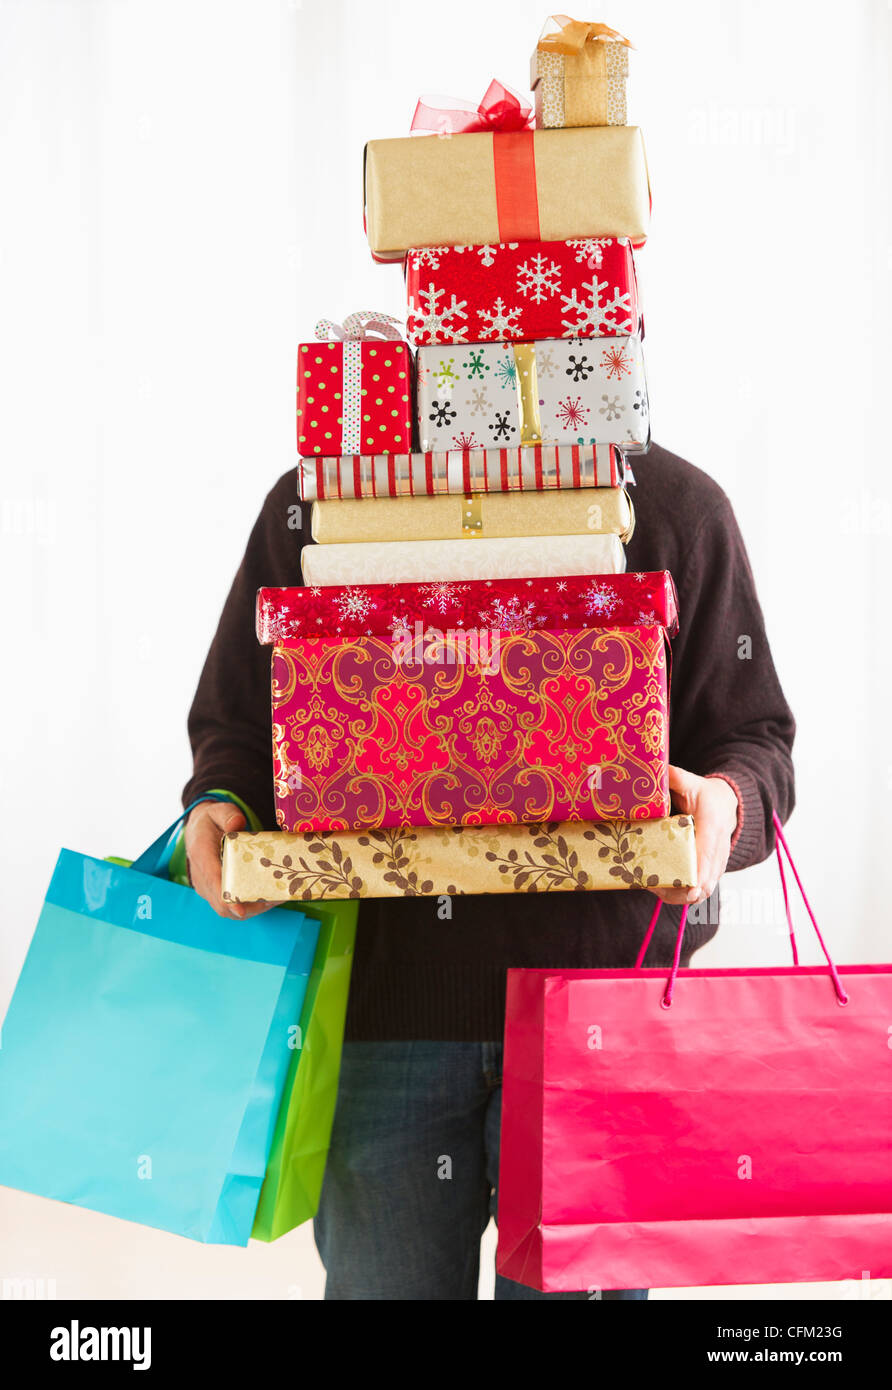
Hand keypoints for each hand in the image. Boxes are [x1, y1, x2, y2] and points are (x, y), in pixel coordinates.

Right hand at [185, 799, 270, 919]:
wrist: (198, 829)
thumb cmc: (211, 820)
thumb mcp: (218, 810)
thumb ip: (229, 815)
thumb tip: (238, 824)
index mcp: (201, 854)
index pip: (212, 879)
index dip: (226, 897)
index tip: (240, 909)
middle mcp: (201, 876)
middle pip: (221, 903)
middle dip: (248, 906)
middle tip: (275, 898)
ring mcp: (206, 887)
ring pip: (227, 909)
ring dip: (253, 908)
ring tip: (278, 897)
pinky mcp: (214, 892)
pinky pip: (230, 906)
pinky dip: (250, 905)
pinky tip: (270, 897)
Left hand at [651, 765, 738, 906]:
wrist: (726, 803)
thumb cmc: (705, 794)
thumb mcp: (690, 782)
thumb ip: (674, 777)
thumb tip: (655, 770)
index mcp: (712, 824)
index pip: (707, 853)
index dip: (699, 873)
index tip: (689, 890)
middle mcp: (719, 846)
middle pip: (707, 878)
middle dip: (685, 892)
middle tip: (658, 890)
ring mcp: (718, 861)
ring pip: (706, 888)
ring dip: (683, 896)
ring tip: (657, 891)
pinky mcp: (714, 869)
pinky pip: (703, 888)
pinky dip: (686, 895)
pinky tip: (664, 891)